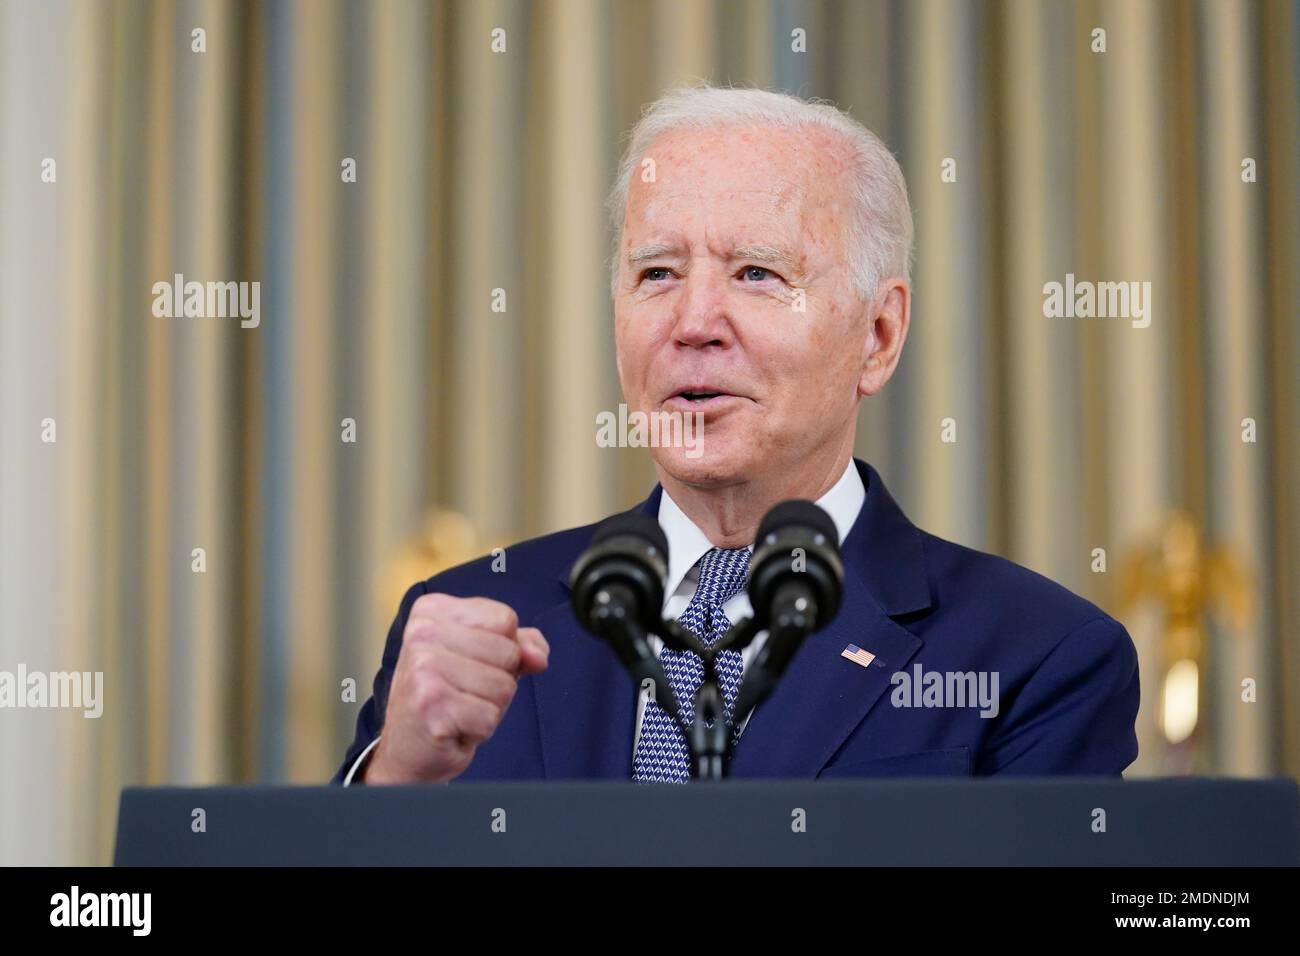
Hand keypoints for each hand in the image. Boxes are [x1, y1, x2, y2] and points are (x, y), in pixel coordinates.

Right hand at [364, 594, 548, 783]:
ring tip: (461, 708)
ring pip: (504, 685)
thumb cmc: (447, 696)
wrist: (409, 747)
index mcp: (432, 610)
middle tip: (464, 691)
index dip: (504, 647)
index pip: (505, 618)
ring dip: (491, 706)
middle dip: (499, 679)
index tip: (472, 663)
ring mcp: (423, 668)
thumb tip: (538, 656)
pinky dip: (482, 728)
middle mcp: (422, 633)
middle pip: (508, 651)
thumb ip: (519, 644)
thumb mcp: (483, 656)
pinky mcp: (431, 704)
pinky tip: (455, 726)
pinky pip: (491, 716)